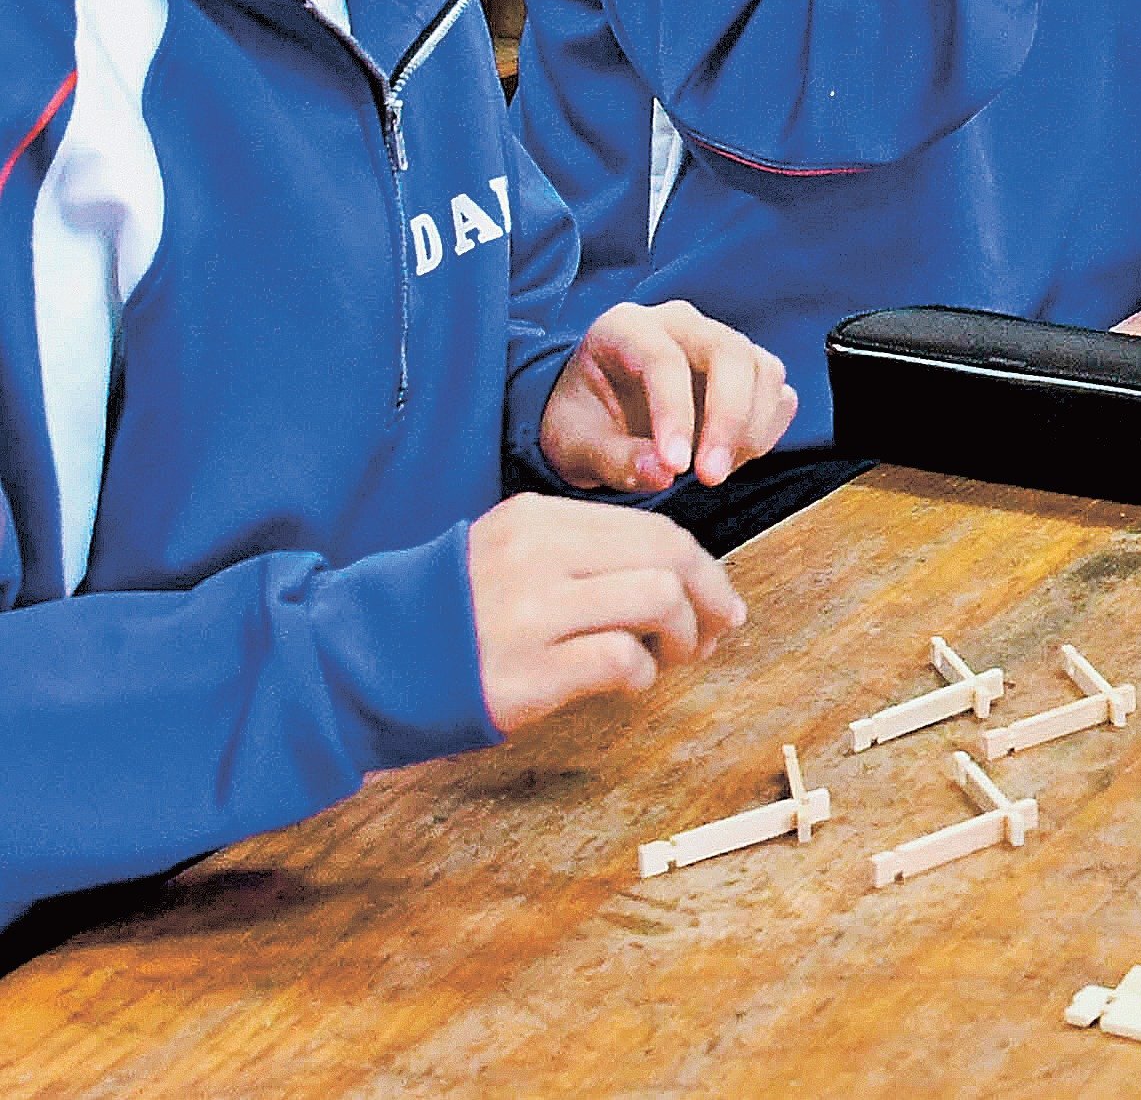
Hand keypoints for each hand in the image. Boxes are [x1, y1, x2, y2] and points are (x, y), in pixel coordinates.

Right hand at [469, 495, 745, 733]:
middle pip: (668, 555)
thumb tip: (681, 579)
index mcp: (538, 519)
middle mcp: (538, 554)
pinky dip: (643, 672)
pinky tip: (628, 681)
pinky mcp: (528, 670)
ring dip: (685, 634)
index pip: (652, 528)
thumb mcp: (512, 556)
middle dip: (710, 595)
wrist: (362, 663)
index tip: (717, 599)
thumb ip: (584, 556)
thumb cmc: (450, 616)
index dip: (700, 566)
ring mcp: (531, 611)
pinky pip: (622, 658)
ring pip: (657, 597)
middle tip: (717, 630)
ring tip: (673, 658)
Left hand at [540, 299, 797, 493]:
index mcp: (626, 327)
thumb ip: (612, 459)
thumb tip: (662, 474)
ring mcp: (720, 343)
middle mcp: (680, 325)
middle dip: (728, 419)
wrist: (597, 417)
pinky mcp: (749, 371)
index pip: (663, 360)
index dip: (675, 414)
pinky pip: (778, 395)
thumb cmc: (581, 423)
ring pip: (764, 371)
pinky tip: (730, 458)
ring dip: (751, 428)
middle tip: (710, 477)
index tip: (676, 468)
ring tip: (714, 471)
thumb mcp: (574, 446)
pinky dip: (765, 431)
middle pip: (729, 353)